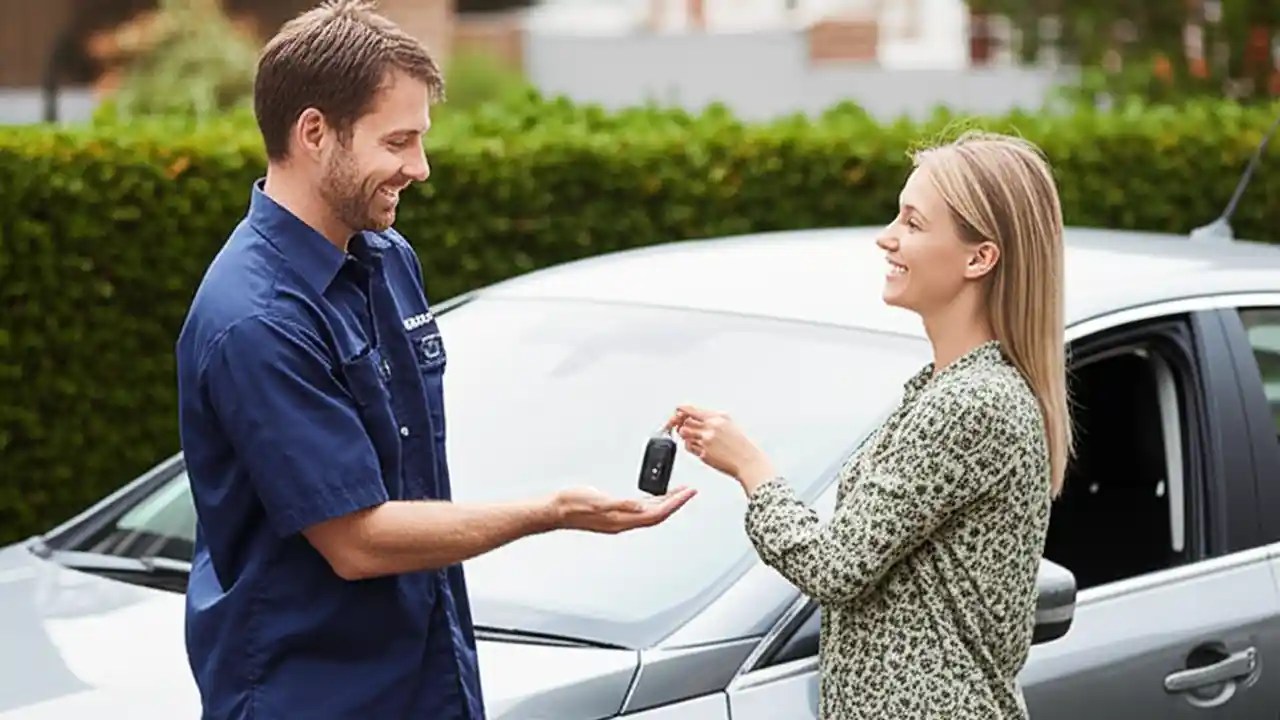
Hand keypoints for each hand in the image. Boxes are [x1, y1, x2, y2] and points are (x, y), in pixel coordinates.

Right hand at [551, 485, 696, 533]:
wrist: (555, 510)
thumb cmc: (572, 504)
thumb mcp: (597, 500)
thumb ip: (620, 504)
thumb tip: (640, 507)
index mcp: (622, 520)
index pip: (657, 513)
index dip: (675, 503)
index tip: (688, 492)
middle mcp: (623, 522)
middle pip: (657, 514)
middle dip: (675, 502)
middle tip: (689, 491)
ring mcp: (619, 519)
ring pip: (650, 513)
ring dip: (665, 503)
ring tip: (677, 493)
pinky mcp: (614, 514)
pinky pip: (640, 510)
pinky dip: (651, 502)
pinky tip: (652, 497)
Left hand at [666, 405, 776, 492]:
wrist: (748, 461)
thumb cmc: (742, 445)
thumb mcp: (730, 424)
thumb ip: (714, 419)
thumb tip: (698, 415)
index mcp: (718, 418)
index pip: (693, 411)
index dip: (683, 410)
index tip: (678, 409)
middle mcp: (711, 428)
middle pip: (685, 422)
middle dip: (681, 423)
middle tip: (681, 425)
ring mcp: (706, 441)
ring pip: (685, 434)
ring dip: (685, 435)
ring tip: (691, 436)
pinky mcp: (704, 454)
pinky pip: (689, 447)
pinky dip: (690, 445)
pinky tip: (696, 445)